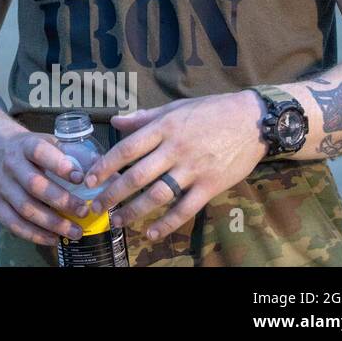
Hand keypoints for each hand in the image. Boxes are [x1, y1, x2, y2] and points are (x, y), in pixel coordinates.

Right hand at [0, 125, 94, 245]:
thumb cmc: (32, 151)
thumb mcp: (53, 144)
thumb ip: (80, 157)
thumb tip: (113, 174)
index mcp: (26, 145)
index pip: (40, 153)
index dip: (60, 166)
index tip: (80, 178)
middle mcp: (10, 164)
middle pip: (34, 185)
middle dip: (62, 201)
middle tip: (84, 211)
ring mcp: (1, 185)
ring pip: (25, 208)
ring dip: (52, 223)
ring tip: (75, 232)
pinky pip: (13, 223)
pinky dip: (34, 234)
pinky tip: (53, 238)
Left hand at [84, 92, 267, 239]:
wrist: (253, 119)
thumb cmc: (211, 110)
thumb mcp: (175, 107)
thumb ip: (144, 117)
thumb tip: (115, 120)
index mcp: (163, 127)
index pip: (126, 148)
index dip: (104, 165)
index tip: (88, 179)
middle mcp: (175, 149)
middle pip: (137, 175)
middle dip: (113, 194)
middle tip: (95, 207)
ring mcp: (193, 168)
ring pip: (158, 195)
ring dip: (134, 211)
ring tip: (118, 221)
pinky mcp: (211, 185)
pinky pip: (185, 209)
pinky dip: (167, 223)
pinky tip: (151, 233)